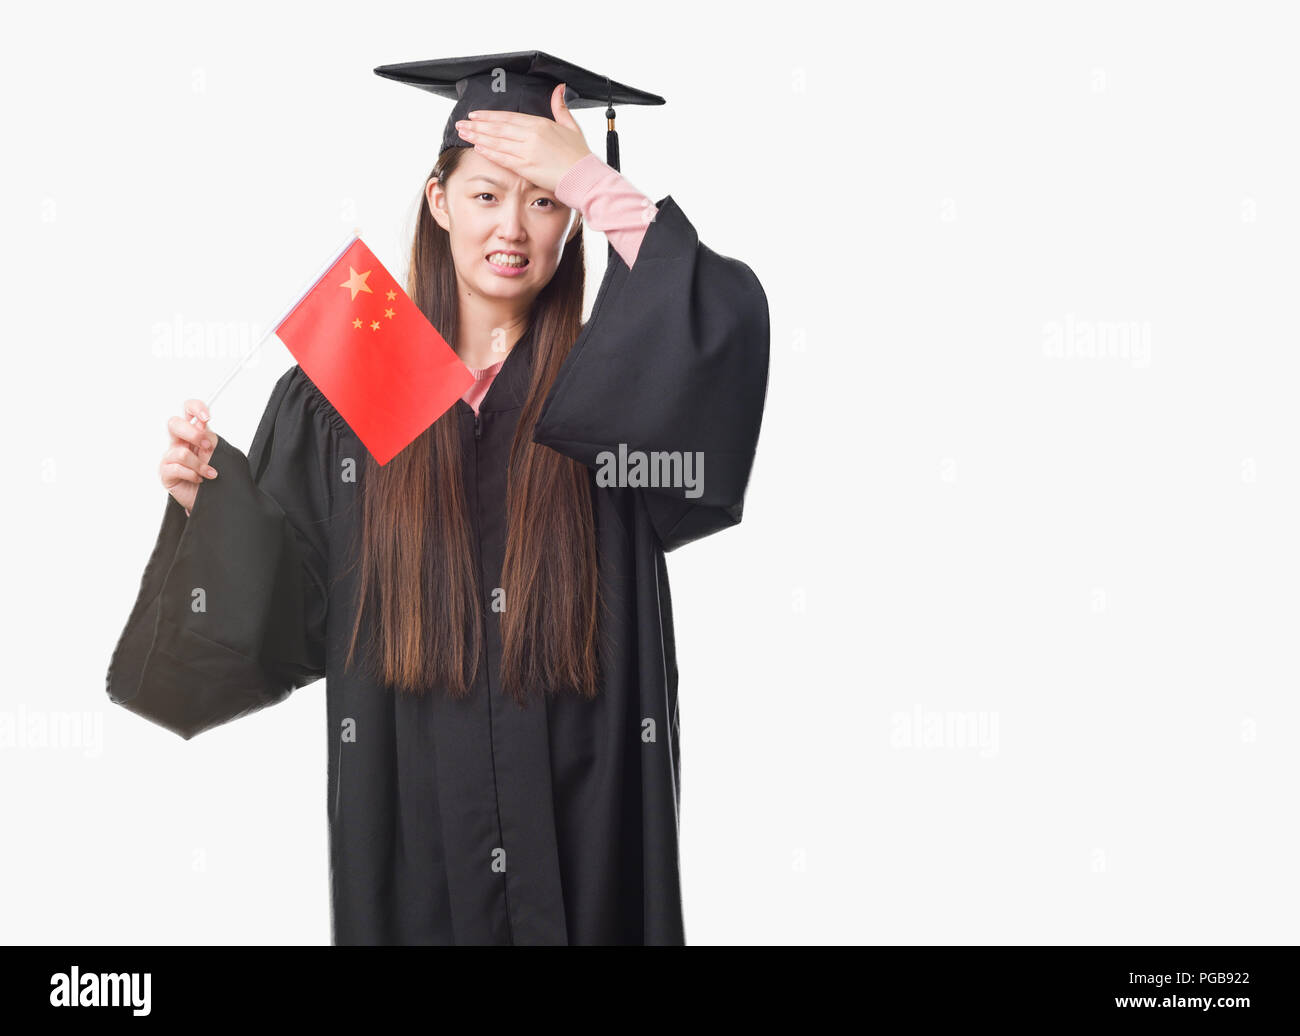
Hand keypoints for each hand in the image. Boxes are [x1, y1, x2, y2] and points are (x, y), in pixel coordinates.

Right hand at [160, 399, 219, 514]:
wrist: (212, 498)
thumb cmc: (213, 474)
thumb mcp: (216, 453)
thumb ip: (209, 438)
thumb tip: (202, 424)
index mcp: (192, 433)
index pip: (188, 410)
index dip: (195, 408)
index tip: (207, 418)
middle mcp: (179, 442)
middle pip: (174, 424)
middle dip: (193, 434)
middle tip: (208, 447)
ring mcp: (170, 457)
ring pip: (181, 452)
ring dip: (200, 464)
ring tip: (211, 473)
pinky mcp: (166, 472)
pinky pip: (177, 468)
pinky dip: (193, 475)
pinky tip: (200, 480)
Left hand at [455, 83, 592, 192]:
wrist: (584, 176)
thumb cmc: (579, 155)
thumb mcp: (571, 126)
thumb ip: (560, 107)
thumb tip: (559, 88)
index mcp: (540, 124)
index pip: (508, 117)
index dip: (489, 116)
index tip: (476, 115)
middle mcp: (531, 135)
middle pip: (498, 127)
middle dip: (477, 125)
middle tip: (461, 124)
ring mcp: (527, 151)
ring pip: (497, 141)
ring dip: (478, 137)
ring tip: (463, 134)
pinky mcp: (526, 168)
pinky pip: (503, 158)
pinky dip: (489, 152)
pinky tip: (478, 148)